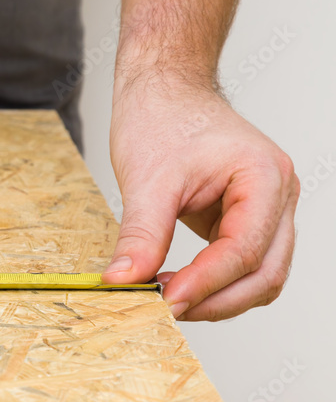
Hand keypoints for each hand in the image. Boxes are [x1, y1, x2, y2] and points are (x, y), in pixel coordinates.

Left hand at [102, 79, 298, 320]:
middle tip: (164, 311)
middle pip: (265, 273)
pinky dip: (213, 282)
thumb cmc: (161, 118)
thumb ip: (140, 235)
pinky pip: (241, 265)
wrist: (162, 90)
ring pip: (260, 276)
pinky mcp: (247, 219)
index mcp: (264, 177)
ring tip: (165, 298)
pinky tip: (173, 283)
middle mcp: (278, 195)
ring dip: (217, 297)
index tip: (164, 302)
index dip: (205, 284)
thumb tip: (123, 281)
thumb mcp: (146, 179)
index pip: (244, 250)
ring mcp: (268, 209)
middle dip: (215, 300)